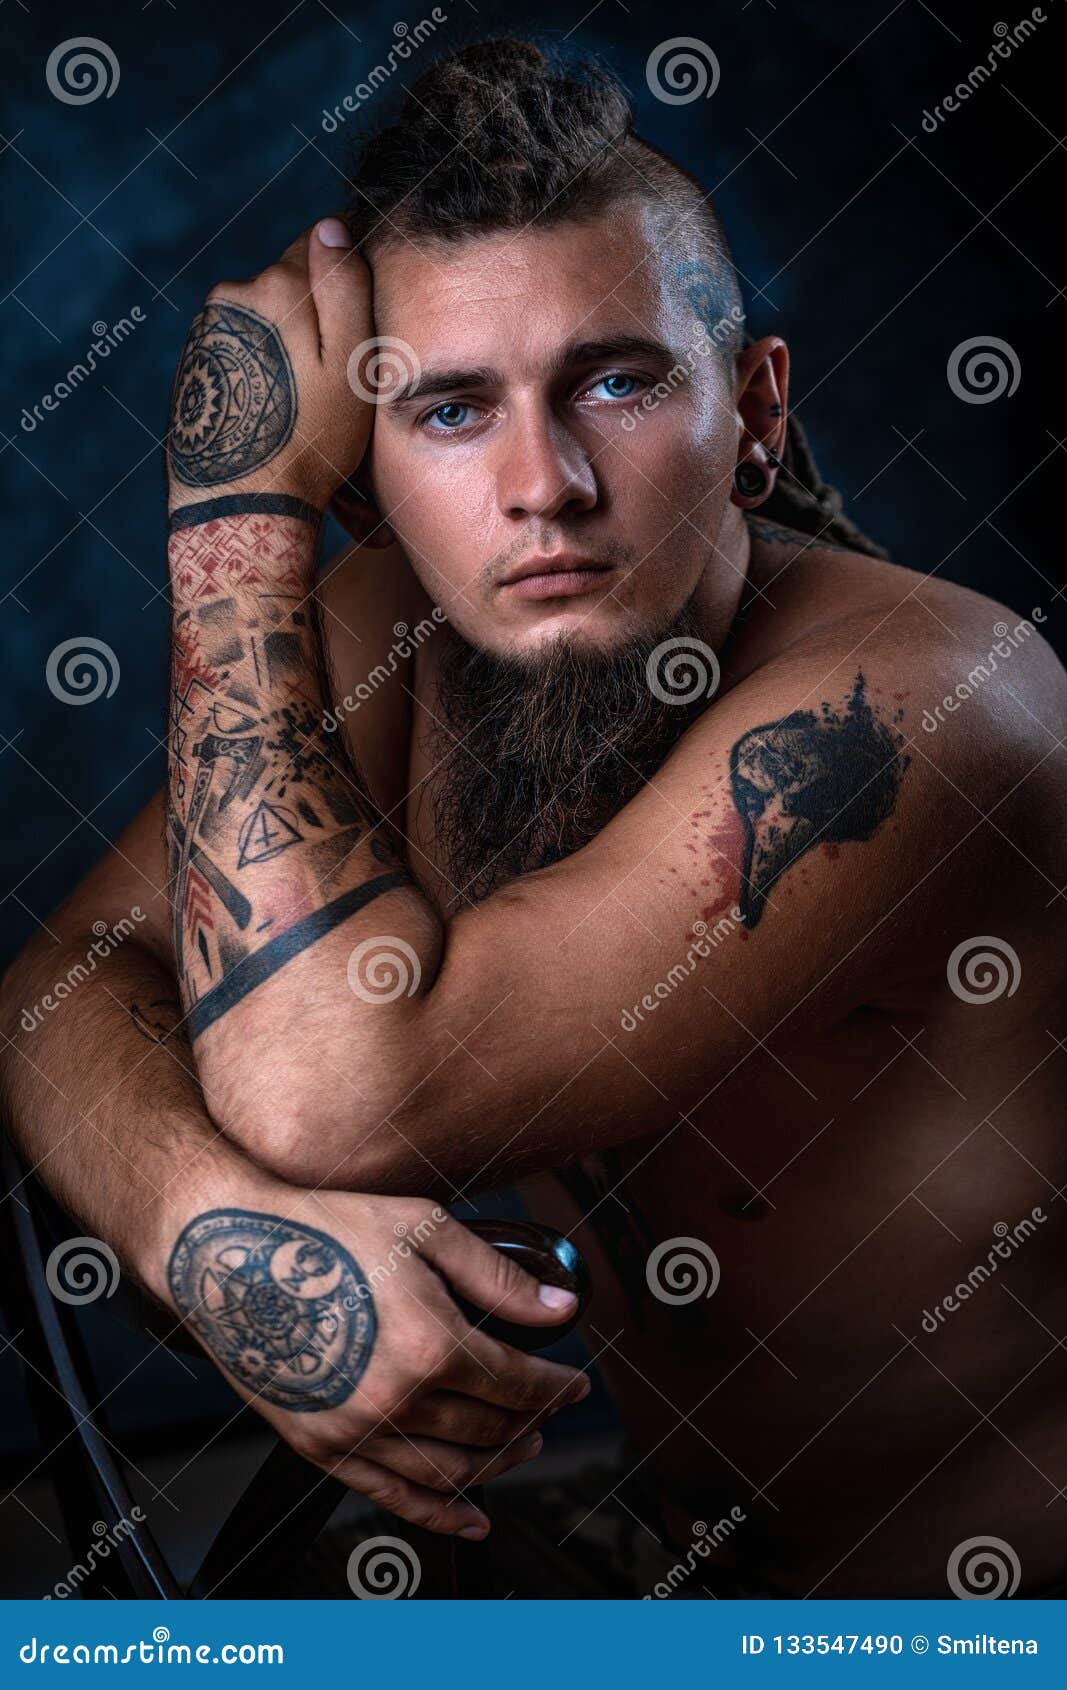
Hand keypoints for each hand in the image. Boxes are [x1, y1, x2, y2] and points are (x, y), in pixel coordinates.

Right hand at [156, 1178, 589, 1537]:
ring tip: (521, 1447)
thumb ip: (498, 1276)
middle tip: (550, 1410)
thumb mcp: (423, 1228)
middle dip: (534, 1422)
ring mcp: (357, 1431)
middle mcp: (397, 1398)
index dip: (557, 1386)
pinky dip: (441, 1515)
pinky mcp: (322, 1448)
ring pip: (453, 1471)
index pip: (519, 1382)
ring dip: (499, 1465)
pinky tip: (470, 1518)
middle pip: (492, 1430)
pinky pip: (394, 1498)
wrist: (229, 1256)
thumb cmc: (320, 1231)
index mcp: (430, 1343)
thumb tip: (559, 1305)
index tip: (575, 1383)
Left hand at [167, 218, 372, 511]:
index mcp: (276, 285)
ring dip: (283, 346)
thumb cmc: (309, 437)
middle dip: (311, 319)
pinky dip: (258, 368)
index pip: (320, 248)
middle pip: (289, 286)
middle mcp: (233, 295)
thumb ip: (344, 286)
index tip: (355, 333)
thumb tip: (331, 225)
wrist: (242, 499)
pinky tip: (270, 409)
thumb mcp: (349, 364)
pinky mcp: (194, 362)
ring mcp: (207, 329)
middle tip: (331, 381)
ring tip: (300, 402)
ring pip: (264, 319)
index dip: (345, 286)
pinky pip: (240, 348)